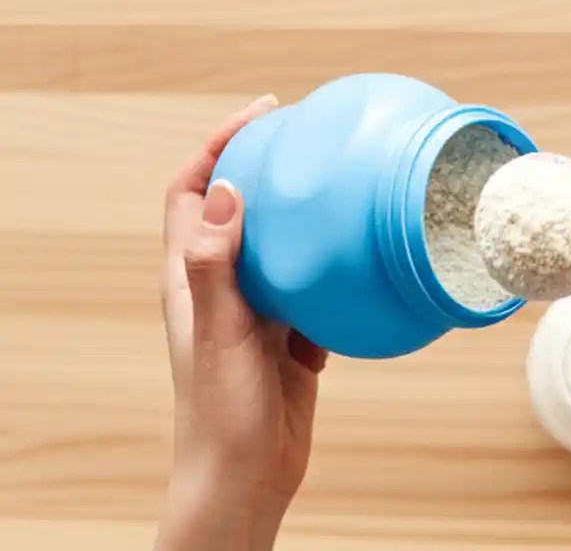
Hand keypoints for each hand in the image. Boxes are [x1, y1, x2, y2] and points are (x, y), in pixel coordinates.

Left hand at [155, 95, 328, 550]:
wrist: (248, 476)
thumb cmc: (223, 412)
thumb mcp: (221, 334)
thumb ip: (216, 266)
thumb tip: (223, 189)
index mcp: (191, 278)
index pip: (190, 191)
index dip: (218, 144)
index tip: (264, 113)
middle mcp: (221, 286)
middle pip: (237, 206)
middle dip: (267, 165)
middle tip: (310, 136)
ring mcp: (257, 311)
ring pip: (280, 246)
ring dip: (304, 216)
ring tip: (342, 187)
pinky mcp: (291, 337)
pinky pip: (315, 288)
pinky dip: (334, 269)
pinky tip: (362, 262)